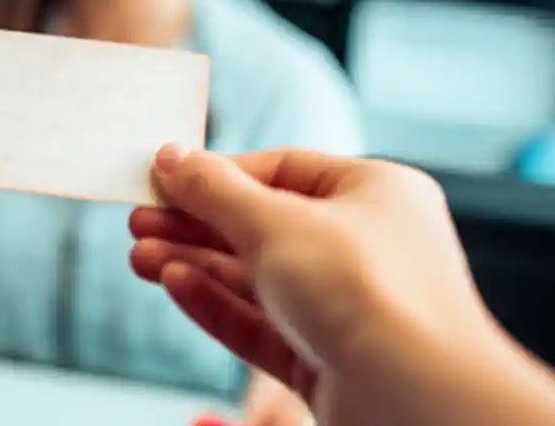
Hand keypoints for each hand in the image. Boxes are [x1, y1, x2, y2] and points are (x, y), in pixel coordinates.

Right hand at [129, 147, 493, 424]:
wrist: (415, 397)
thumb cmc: (370, 290)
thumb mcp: (276, 221)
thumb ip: (215, 190)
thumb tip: (172, 157)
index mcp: (375, 193)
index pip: (284, 169)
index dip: (221, 173)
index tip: (165, 176)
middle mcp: (366, 246)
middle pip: (264, 225)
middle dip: (196, 224)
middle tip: (138, 220)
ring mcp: (348, 307)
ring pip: (258, 279)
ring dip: (196, 264)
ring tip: (139, 256)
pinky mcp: (329, 360)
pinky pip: (263, 325)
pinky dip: (217, 304)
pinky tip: (175, 285)